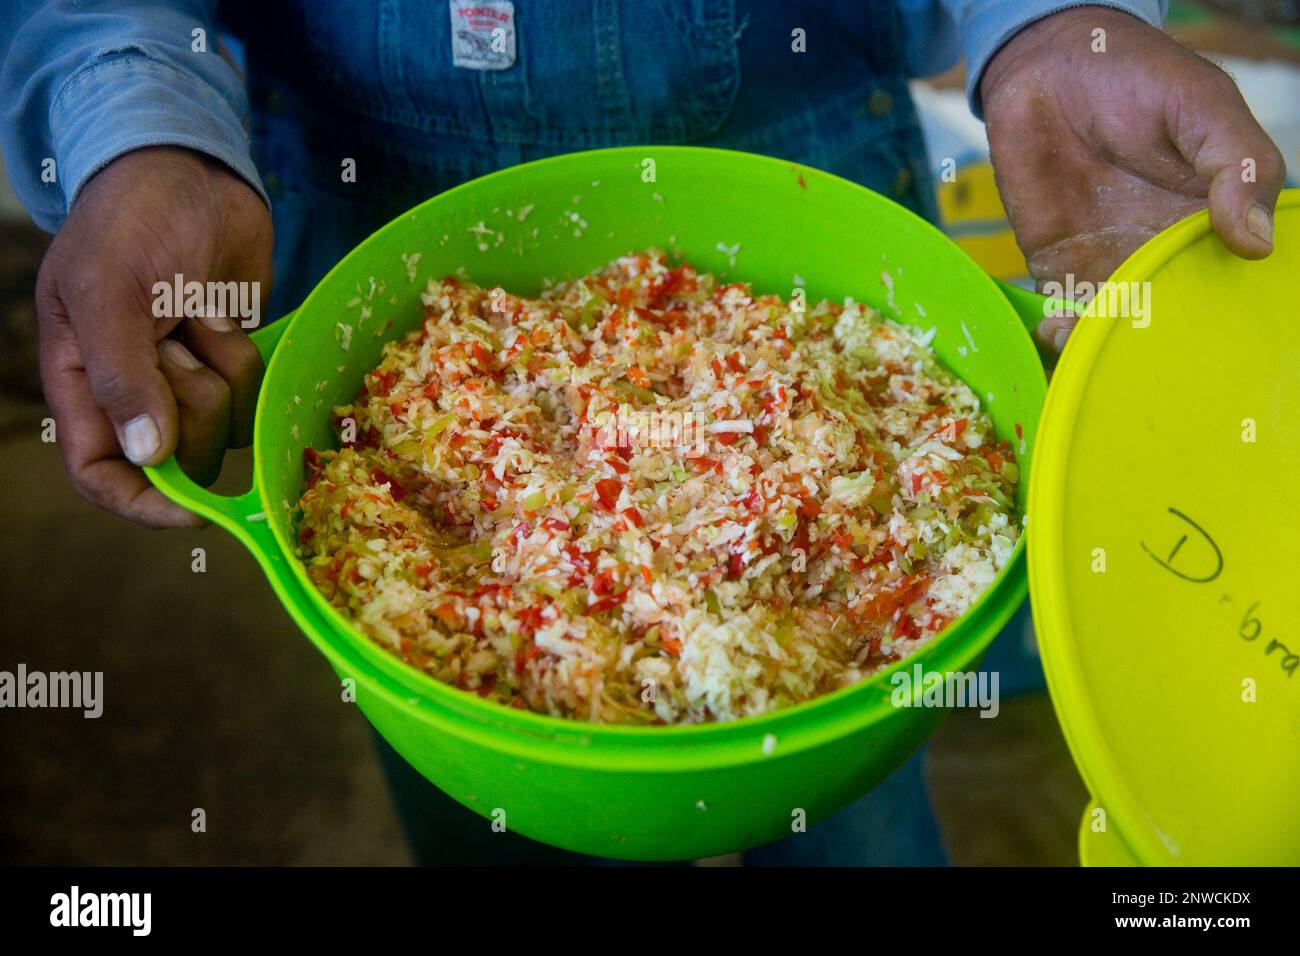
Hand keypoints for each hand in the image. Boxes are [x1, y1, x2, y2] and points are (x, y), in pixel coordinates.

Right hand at [36, 146, 272, 526]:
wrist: (192, 170)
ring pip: (224, 425)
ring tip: (198, 313)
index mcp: (82, 380)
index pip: (100, 471)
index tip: (192, 511)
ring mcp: (187, 376)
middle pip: (176, 453)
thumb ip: (122, 375)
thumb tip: (147, 456)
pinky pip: (255, 395)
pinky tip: (223, 312)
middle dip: (190, 399)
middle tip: (177, 337)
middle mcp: (135, 390)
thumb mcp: (108, 291)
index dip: (141, 503)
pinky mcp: (231, 361)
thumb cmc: (132, 219)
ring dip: (222, 369)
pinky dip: (248, 358)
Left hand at [982, 6, 1285, 350]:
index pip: (1232, 280)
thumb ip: (1236, 166)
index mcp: (1213, 220)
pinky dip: (1064, 334)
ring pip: (1120, 325)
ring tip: (1101, 356)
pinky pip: (1066, 313)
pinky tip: (1061, 335)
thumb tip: (1256, 242)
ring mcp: (1112, 262)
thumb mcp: (1204, 110)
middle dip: (1166, 346)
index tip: (1220, 340)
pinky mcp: (1059, 265)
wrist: (1050, 67)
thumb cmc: (1137, 78)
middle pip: (1174, 316)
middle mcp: (1164, 251)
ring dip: (1110, 349)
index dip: (1229, 313)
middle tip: (1155, 364)